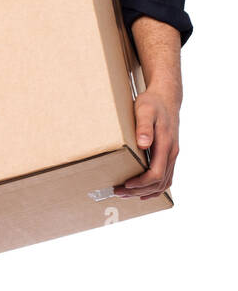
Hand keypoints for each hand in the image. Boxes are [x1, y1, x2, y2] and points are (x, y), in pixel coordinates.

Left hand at [114, 79, 180, 199]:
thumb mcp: (145, 110)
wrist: (166, 97)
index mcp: (166, 144)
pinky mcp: (169, 154)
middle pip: (159, 182)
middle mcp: (171, 152)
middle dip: (138, 190)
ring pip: (163, 183)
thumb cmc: (153, 103)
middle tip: (118, 192)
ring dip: (145, 192)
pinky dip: (155, 188)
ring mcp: (172, 154)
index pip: (156, 174)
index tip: (125, 185)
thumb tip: (143, 144)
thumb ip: (144, 127)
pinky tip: (142, 192)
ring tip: (125, 193)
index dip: (141, 183)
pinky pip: (166, 177)